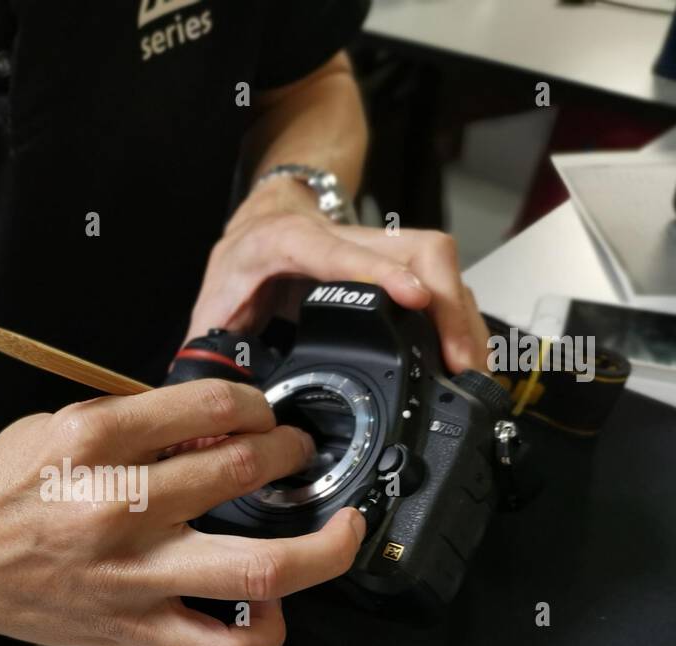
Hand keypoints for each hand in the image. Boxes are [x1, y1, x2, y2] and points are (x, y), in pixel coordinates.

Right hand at [0, 379, 364, 645]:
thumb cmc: (0, 490)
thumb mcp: (54, 425)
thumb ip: (132, 420)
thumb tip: (209, 420)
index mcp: (94, 442)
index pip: (211, 408)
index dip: (255, 404)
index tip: (259, 413)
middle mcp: (119, 507)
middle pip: (243, 472)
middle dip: (289, 452)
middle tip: (295, 452)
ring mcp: (134, 575)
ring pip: (261, 568)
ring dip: (321, 545)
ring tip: (337, 529)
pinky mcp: (137, 628)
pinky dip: (266, 632)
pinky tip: (272, 606)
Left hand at [187, 177, 489, 374]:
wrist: (264, 217)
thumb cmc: (241, 262)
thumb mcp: (214, 304)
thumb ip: (206, 351)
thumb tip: (204, 398)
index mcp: (288, 245)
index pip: (340, 252)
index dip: (380, 273)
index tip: (415, 298)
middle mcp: (341, 235)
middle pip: (413, 250)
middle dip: (446, 304)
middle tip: (458, 361)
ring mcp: (376, 242)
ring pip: (436, 261)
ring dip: (461, 312)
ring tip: (471, 368)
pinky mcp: (397, 256)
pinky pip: (440, 276)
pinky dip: (457, 313)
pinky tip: (464, 350)